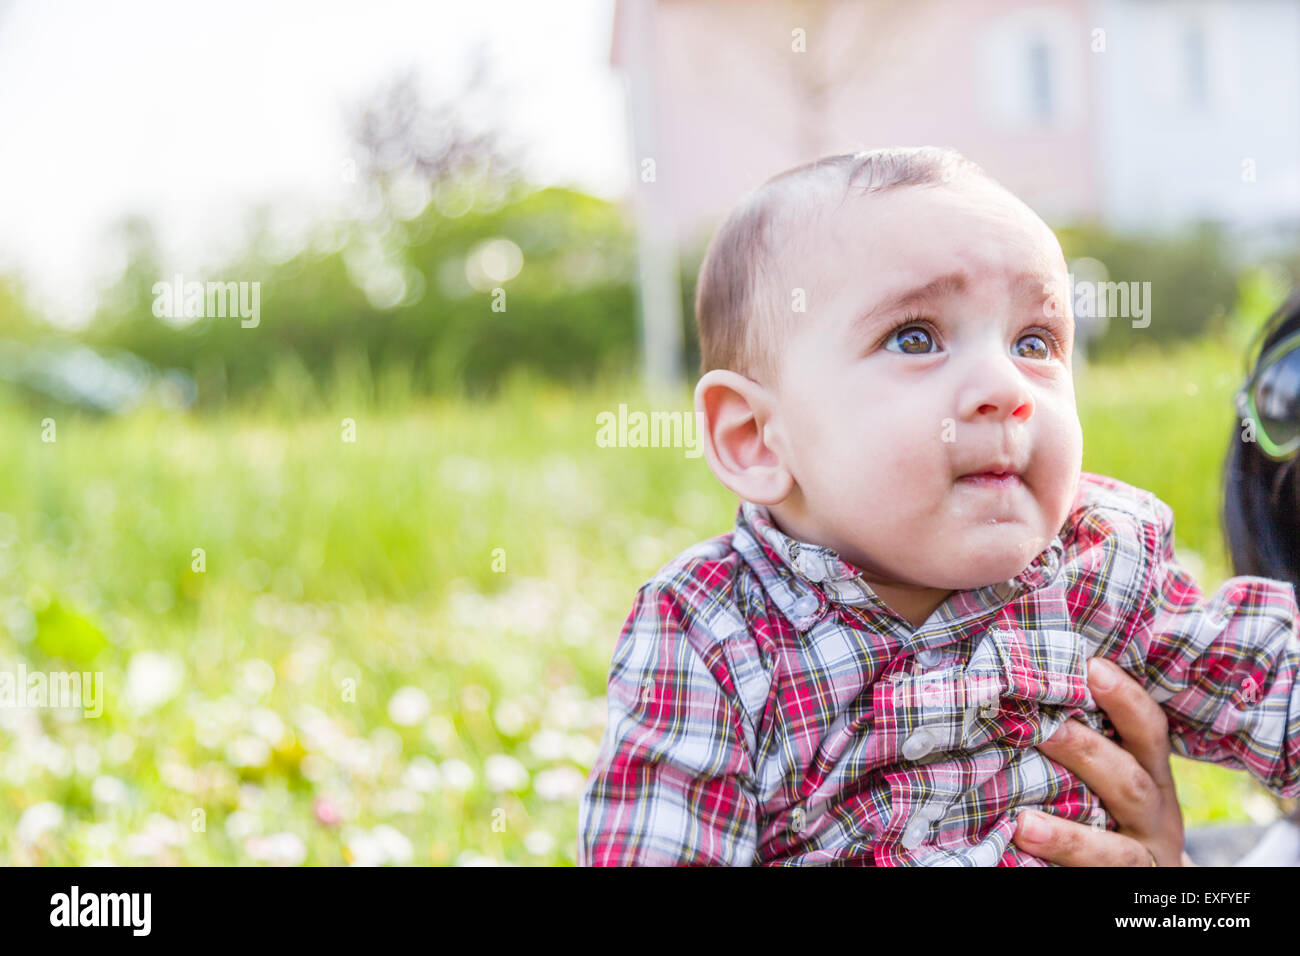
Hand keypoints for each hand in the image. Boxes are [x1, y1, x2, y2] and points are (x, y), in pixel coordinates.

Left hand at [1012, 657, 1193, 865]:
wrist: (1146, 884)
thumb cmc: (1112, 813)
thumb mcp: (1113, 778)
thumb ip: (1086, 743)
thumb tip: (1024, 689)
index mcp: (1152, 776)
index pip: (1150, 731)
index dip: (1126, 698)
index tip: (1091, 665)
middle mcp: (1156, 817)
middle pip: (1131, 784)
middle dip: (1088, 753)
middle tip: (1042, 728)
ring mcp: (1141, 859)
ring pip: (1115, 852)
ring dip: (1068, 835)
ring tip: (1023, 823)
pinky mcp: (1121, 888)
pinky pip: (1096, 879)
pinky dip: (1061, 865)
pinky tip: (1023, 850)